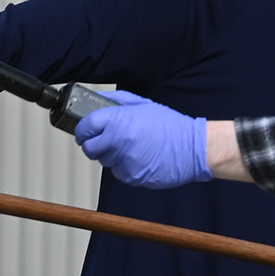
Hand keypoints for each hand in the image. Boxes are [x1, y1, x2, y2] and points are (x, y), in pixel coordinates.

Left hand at [74, 90, 210, 188]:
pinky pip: (117, 172)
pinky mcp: (131, 177)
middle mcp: (118, 142)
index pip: (85, 127)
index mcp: (119, 121)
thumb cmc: (169, 126)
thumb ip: (116, 101)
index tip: (84, 131)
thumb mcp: (142, 104)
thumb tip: (95, 99)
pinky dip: (123, 166)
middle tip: (103, 141)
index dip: (82, 130)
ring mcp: (124, 161)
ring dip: (109, 155)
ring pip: (103, 161)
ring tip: (128, 147)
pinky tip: (137, 158)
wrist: (192, 148)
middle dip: (93, 145)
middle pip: (89, 148)